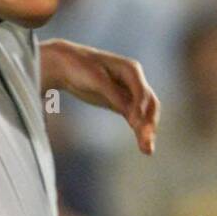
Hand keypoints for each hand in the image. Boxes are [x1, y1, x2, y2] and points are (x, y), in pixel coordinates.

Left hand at [40, 40, 158, 154]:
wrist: (66, 65)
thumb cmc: (80, 67)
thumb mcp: (96, 80)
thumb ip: (114, 94)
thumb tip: (130, 111)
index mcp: (131, 70)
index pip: (142, 92)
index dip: (140, 109)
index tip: (136, 125)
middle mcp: (135, 81)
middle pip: (149, 104)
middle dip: (150, 123)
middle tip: (147, 142)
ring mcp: (130, 93)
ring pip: (144, 114)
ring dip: (147, 131)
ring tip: (147, 150)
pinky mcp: (122, 104)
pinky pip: (135, 119)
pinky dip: (139, 130)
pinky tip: (142, 144)